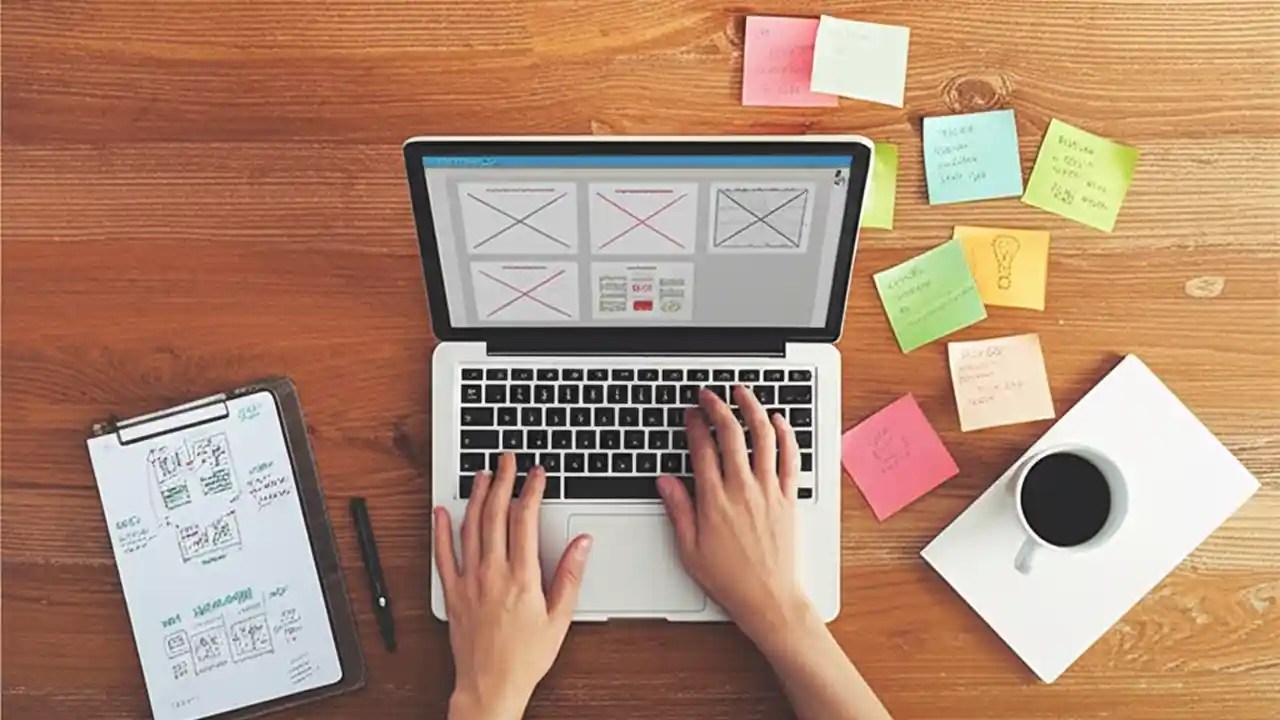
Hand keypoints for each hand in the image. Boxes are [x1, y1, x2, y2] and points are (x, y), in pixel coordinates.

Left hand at [433, 455, 592, 719]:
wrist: (490, 685)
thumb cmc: (526, 657)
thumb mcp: (560, 617)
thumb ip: (570, 575)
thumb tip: (583, 542)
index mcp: (522, 576)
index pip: (525, 519)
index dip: (532, 490)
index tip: (537, 473)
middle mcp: (493, 573)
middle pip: (496, 514)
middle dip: (502, 480)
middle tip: (507, 459)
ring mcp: (469, 581)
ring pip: (470, 527)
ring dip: (476, 497)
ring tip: (482, 474)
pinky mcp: (452, 593)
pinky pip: (443, 555)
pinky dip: (440, 530)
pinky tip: (441, 511)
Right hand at [656, 385, 812, 645]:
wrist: (769, 598)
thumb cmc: (730, 579)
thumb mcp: (689, 548)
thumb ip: (678, 510)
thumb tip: (665, 481)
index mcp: (714, 500)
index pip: (702, 448)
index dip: (694, 424)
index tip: (690, 413)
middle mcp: (742, 489)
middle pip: (731, 434)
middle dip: (718, 406)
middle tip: (709, 394)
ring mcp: (768, 491)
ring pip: (763, 437)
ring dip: (752, 408)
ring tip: (742, 393)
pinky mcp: (788, 498)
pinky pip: (790, 457)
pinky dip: (786, 434)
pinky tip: (779, 420)